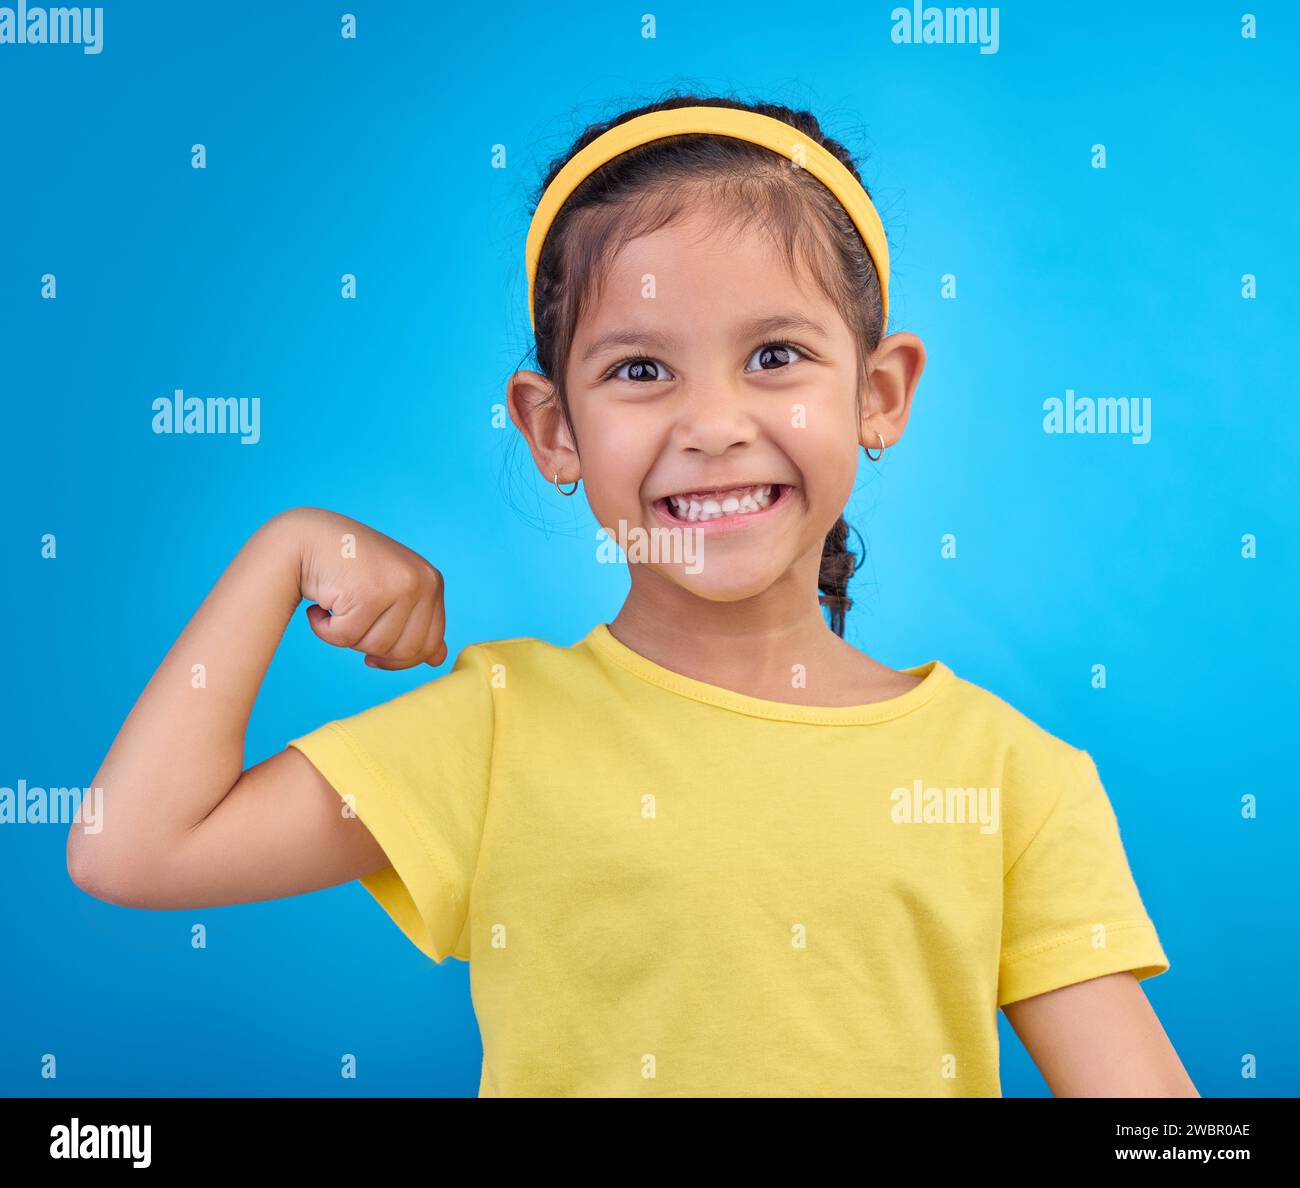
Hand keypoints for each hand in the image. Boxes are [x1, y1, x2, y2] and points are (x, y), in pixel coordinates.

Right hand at [287, 508, 447, 669]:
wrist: (304, 538)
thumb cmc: (347, 568)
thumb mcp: (390, 592)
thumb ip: (416, 623)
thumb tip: (438, 659)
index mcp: (432, 582)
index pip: (429, 645)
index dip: (398, 659)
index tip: (374, 656)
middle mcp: (422, 582)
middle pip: (406, 652)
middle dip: (372, 648)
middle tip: (350, 621)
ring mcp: (399, 586)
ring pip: (376, 646)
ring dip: (346, 637)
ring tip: (336, 608)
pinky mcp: (370, 593)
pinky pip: (346, 637)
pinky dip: (324, 630)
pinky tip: (320, 607)